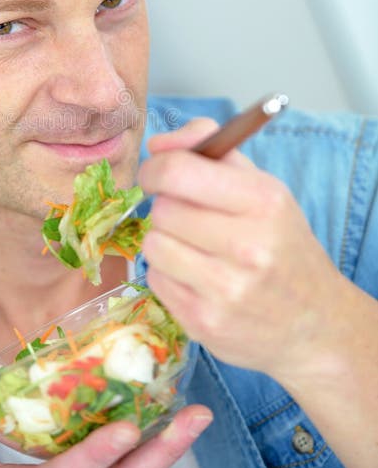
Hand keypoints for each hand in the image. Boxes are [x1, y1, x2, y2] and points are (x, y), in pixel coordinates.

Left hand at [138, 118, 345, 387]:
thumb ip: (211, 150)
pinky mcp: (204, 323)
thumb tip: (158, 144)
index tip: (156, 175)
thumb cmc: (280, 244)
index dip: (155, 168)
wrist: (314, 322)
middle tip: (188, 218)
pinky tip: (197, 278)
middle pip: (162, 209)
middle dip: (167, 208)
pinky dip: (168, 275)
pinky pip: (155, 280)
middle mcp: (248, 246)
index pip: (178, 171)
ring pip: (153, 245)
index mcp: (264, 201)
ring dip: (165, 242)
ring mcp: (226, 289)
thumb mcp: (262, 187)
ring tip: (194, 249)